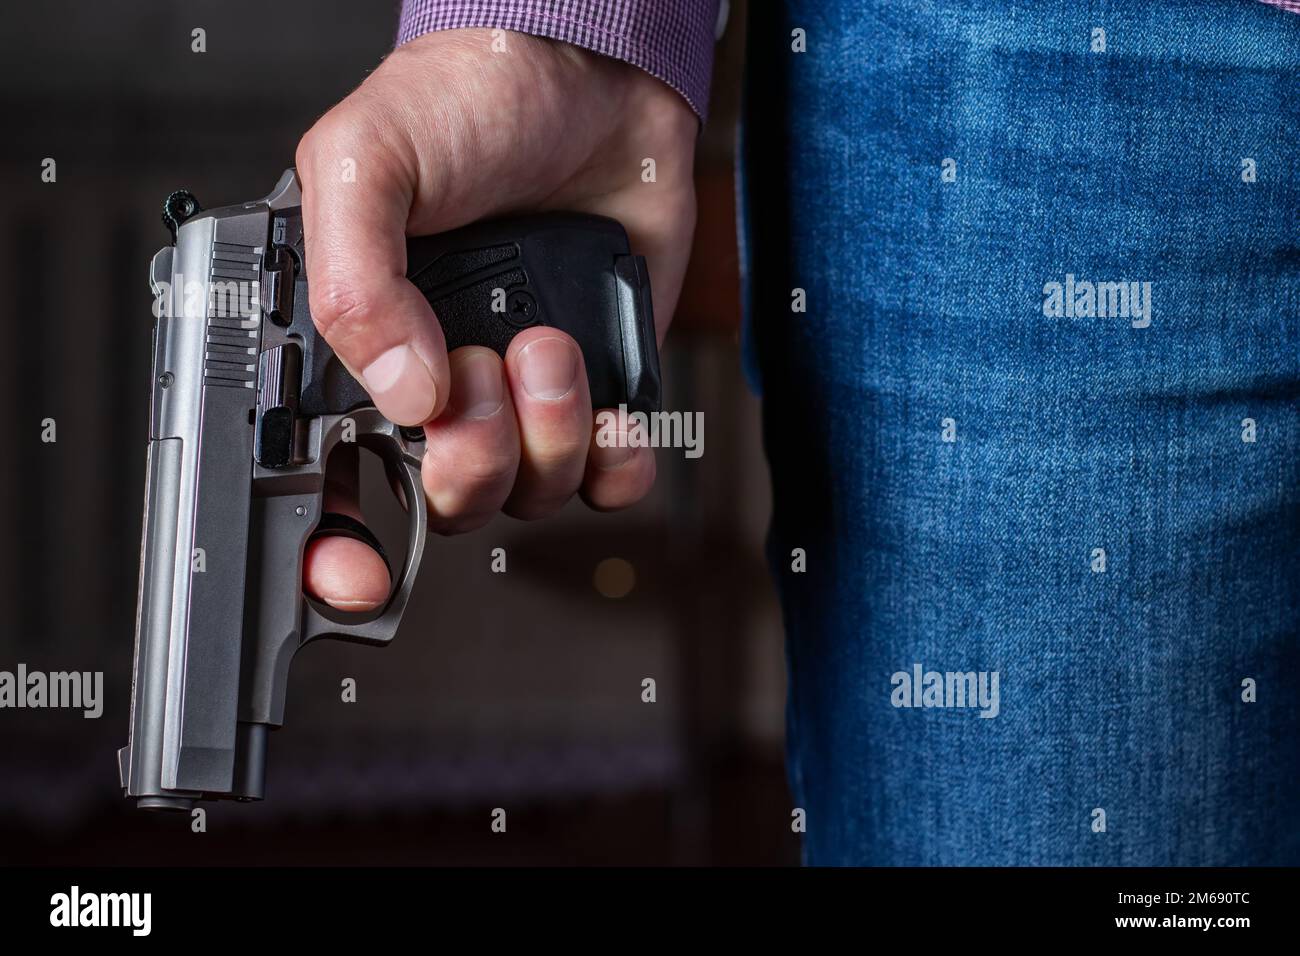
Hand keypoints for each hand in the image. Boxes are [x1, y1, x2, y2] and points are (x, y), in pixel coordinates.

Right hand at [294, 28, 697, 610]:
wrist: (594, 77)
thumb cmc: (470, 104)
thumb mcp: (366, 162)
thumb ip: (352, 279)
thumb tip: (401, 393)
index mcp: (362, 347)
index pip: (328, 481)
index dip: (335, 548)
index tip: (356, 575)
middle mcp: (440, 382)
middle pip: (445, 501)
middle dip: (469, 461)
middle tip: (481, 375)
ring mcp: (523, 392)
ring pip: (531, 493)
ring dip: (547, 433)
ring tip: (548, 344)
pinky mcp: (600, 388)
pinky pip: (608, 478)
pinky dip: (615, 461)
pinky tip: (611, 410)